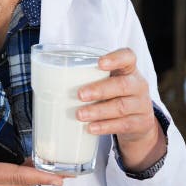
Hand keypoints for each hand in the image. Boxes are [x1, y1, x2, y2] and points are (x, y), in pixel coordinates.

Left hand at [77, 48, 165, 170]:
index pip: (128, 57)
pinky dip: (105, 127)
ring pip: (121, 107)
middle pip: (123, 84)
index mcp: (128, 70)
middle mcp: (138, 85)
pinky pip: (123, 125)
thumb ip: (87, 77)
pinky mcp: (140, 123)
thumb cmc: (113, 95)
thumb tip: (44, 79)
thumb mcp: (107, 82)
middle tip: (80, 95)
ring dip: (98, 111)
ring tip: (80, 114)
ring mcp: (141, 105)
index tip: (99, 63)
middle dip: (100, 90)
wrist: (138, 122)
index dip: (115, 58)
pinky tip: (91, 128)